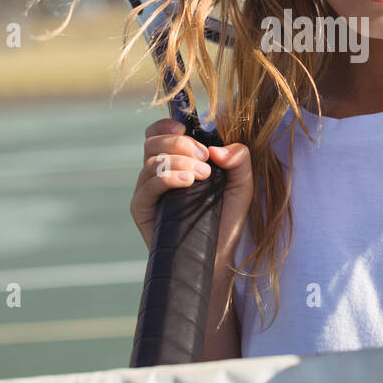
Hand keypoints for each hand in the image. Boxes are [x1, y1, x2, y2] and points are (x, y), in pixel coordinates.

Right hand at [130, 118, 252, 262]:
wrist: (217, 256)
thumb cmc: (226, 219)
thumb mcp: (241, 185)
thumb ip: (239, 160)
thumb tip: (220, 148)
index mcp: (175, 161)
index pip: (159, 133)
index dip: (167, 125)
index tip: (186, 129)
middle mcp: (157, 172)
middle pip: (153, 142)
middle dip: (180, 144)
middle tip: (204, 157)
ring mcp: (148, 190)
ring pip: (151, 161)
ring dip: (178, 161)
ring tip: (202, 175)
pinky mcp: (142, 208)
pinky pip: (147, 185)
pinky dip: (167, 177)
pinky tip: (187, 181)